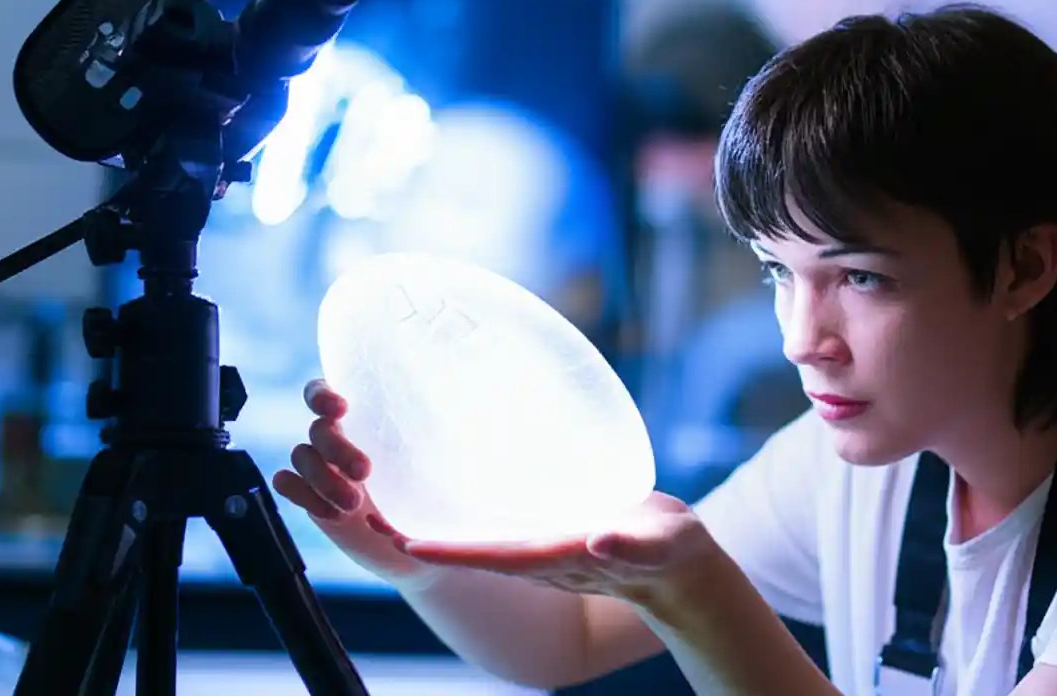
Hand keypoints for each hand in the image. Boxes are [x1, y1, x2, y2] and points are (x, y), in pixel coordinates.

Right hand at [271, 379, 440, 587]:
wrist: (411, 547)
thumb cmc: (429, 500)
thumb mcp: (439, 471)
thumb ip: (438, 449)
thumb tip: (462, 431)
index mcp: (365, 419)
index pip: (327, 392)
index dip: (324, 395)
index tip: (342, 409)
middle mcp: (338, 438)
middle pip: (318, 428)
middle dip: (337, 448)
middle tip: (365, 472)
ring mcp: (321, 466)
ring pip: (301, 455)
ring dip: (324, 479)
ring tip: (353, 505)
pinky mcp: (309, 496)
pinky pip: (287, 483)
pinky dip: (304, 495)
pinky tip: (332, 514)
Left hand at [379, 491, 715, 602]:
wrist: (680, 567)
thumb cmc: (670, 554)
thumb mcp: (658, 546)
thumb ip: (631, 546)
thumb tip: (597, 541)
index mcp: (559, 556)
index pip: (494, 555)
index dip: (452, 549)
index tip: (408, 543)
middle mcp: (541, 554)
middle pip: (474, 549)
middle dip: (429, 539)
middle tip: (377, 519)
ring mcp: (543, 546)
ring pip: (482, 538)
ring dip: (440, 527)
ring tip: (395, 504)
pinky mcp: (551, 531)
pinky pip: (501, 525)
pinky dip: (468, 514)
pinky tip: (449, 490)